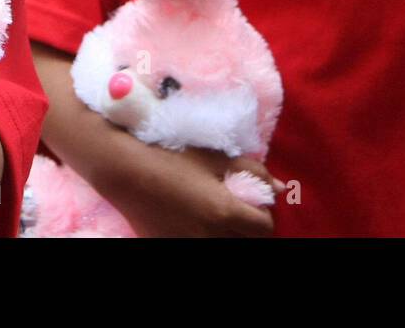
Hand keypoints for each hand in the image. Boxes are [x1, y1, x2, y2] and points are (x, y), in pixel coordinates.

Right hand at [101, 140, 280, 237]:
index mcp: (225, 212)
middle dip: (250, 228)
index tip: (252, 201)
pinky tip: (197, 222)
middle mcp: (211, 237)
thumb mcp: (213, 157)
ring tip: (219, 217)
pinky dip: (206, 238)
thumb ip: (250, 170)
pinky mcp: (172, 247)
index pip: (265, 227)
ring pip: (227, 248)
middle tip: (239, 210)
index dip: (263, 213)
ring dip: (230, 235)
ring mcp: (190, 246)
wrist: (125, 171)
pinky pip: (200, 247)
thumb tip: (278, 187)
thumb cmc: (171, 156)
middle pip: (249, 243)